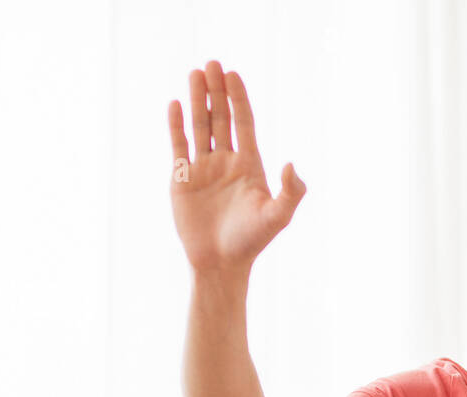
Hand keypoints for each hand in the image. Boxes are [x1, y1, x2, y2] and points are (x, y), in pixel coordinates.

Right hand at [168, 60, 305, 274]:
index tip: (233, 74)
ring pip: (200, 126)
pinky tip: (175, 104)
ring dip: (197, 100)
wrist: (221, 263)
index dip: (239, 99)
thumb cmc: (252, 242)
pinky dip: (176, 125)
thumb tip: (291, 164)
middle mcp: (226, 162)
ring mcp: (204, 169)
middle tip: (212, 63)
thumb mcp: (278, 217)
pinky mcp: (182, 179)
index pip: (244, 124)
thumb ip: (291, 191)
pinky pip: (179, 146)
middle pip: (221, 118)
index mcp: (249, 165)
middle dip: (217, 91)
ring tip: (194, 73)